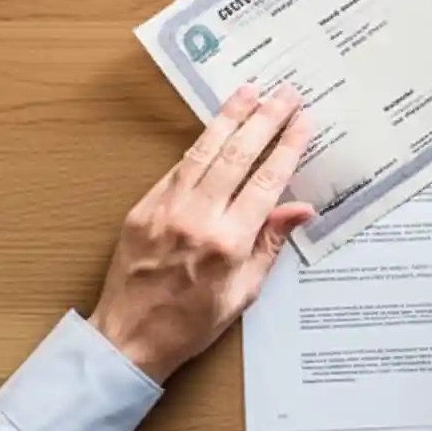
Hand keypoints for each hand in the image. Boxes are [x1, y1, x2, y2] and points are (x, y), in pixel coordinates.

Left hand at [89, 84, 313, 382]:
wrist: (129, 338)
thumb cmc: (191, 324)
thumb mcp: (243, 293)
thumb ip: (270, 245)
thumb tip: (300, 209)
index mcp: (227, 244)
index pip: (266, 183)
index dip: (287, 148)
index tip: (303, 122)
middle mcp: (196, 219)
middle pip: (237, 157)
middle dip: (264, 120)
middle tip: (284, 93)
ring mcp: (166, 210)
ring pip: (204, 152)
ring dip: (229, 119)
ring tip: (249, 92)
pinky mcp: (143, 209)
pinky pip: (177, 169)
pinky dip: (199, 145)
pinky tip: (215, 128)